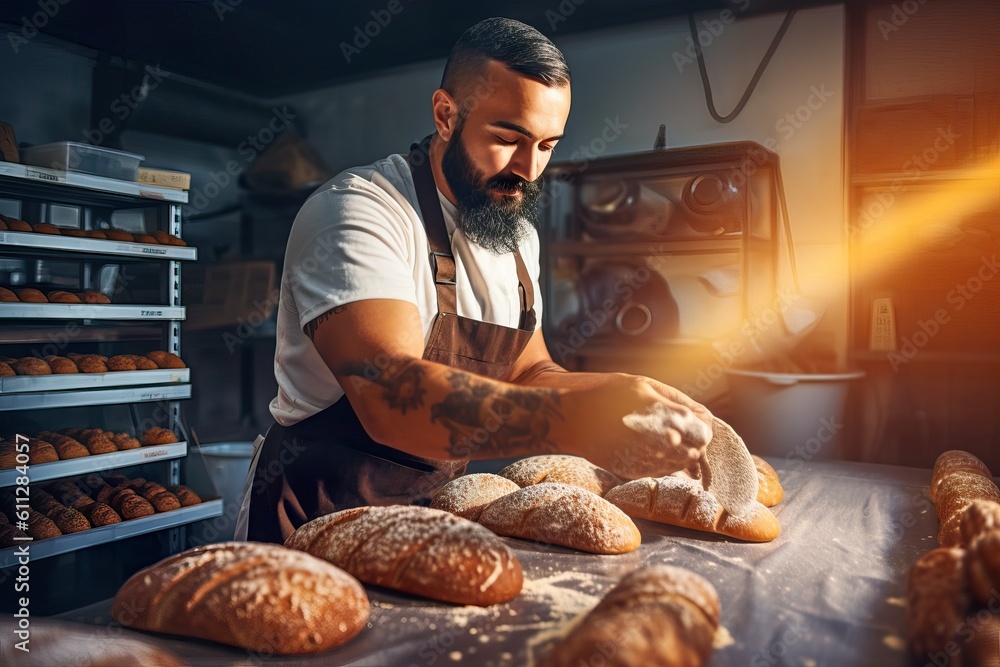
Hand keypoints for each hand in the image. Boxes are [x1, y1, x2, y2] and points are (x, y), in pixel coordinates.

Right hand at [564, 373, 713, 478]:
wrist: (571, 417)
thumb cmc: (607, 394)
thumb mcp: (645, 385)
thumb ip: (678, 401)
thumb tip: (703, 417)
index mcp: (670, 417)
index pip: (705, 433)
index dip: (701, 428)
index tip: (690, 421)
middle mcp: (663, 443)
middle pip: (696, 452)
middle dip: (690, 442)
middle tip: (674, 429)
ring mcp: (648, 460)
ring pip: (679, 465)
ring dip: (675, 453)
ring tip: (656, 435)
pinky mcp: (634, 471)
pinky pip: (659, 471)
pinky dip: (658, 460)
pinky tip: (643, 445)